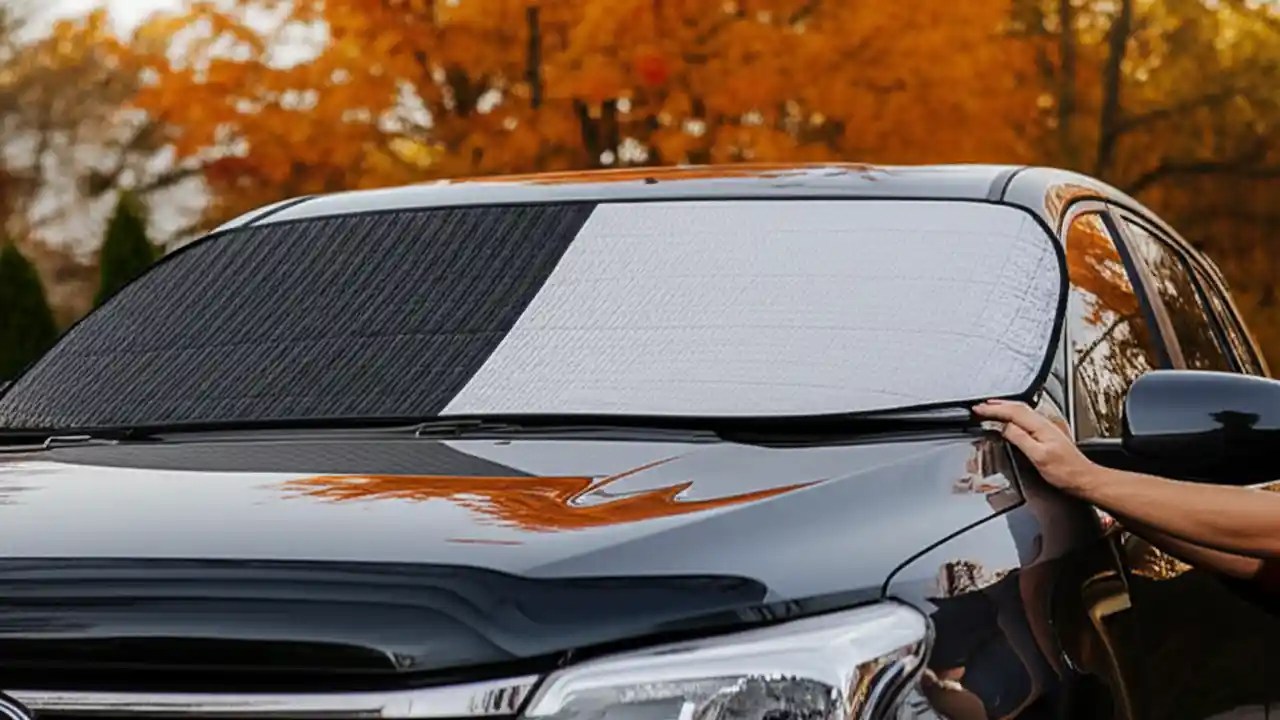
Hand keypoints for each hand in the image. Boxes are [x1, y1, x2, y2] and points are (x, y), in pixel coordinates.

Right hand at [972, 399, 1100, 495]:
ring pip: (1021, 411)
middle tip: (979, 407)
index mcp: (1041, 426)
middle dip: (996, 405)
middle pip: (1017, 407)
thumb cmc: (1065, 471)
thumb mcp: (1039, 457)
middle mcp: (1045, 423)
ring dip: (1004, 408)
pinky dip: (1012, 415)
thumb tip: (1004, 427)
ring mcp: (1047, 427)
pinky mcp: (1047, 433)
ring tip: (990, 409)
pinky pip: (1026, 418)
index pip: (1012, 411)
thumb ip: (1020, 438)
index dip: (993, 409)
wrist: (1083, 478)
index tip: (978, 409)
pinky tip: (1009, 420)